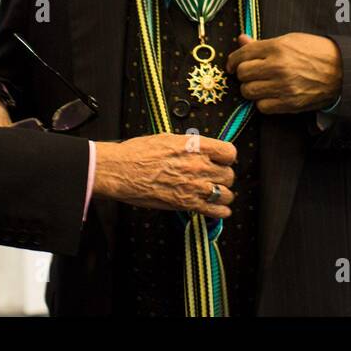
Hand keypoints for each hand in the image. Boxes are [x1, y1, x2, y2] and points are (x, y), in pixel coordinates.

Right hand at [92, 134, 236, 218]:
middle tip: (215, 178)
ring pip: (226, 193)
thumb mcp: (167, 139)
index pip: (229, 152)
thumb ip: (189, 146)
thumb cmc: (137, 153)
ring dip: (222, 194)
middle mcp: (198, 165)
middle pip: (229, 174)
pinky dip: (220, 212)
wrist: (121, 170)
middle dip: (223, 176)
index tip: (221, 160)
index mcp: (195, 146)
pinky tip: (218, 210)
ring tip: (216, 194)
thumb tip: (198, 150)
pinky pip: (216, 211)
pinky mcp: (186, 203)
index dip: (226, 157)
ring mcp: (194, 186)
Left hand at [227, 33, 341, 113]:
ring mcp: (283, 86)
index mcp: (276, 47)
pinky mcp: (289, 103)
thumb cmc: (316, 51)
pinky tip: (270, 95)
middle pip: (242, 74)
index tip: (232, 65)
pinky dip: (263, 102)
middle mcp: (277, 67)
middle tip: (250, 74)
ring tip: (260, 85)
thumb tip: (241, 40)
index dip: (232, 61)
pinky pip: (262, 107)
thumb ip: (262, 43)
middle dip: (243, 74)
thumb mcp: (290, 40)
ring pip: (248, 92)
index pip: (242, 55)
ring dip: (251, 89)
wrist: (342, 69)